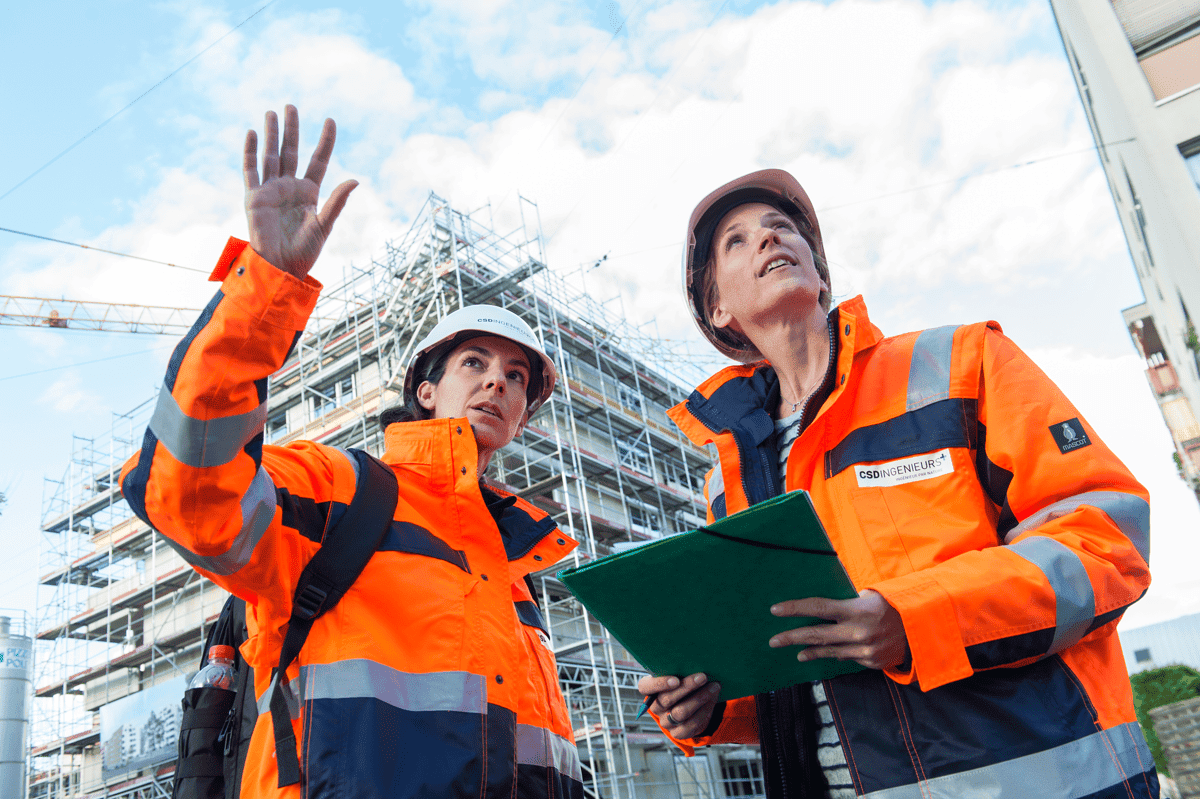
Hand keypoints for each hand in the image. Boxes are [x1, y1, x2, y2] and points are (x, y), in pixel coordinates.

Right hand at [243, 105, 357, 278]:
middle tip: (292, 105)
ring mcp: (270, 190)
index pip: (318, 160)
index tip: (330, 120)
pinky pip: (250, 170)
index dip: (324, 141)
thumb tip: (356, 179)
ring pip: (271, 155)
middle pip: (291, 151)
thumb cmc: (304, 251)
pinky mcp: (253, 197)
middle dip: (292, 129)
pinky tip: (250, 133)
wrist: (280, 268)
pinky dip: (250, 152)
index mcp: (309, 192)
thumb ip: (337, 202)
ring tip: (272, 112)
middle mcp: (289, 187)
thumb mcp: (324, 225)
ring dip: (271, 134)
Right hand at [637, 672, 720, 739]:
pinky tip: (712, 699)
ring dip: (700, 698)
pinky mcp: (677, 733)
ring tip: (714, 687)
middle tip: (703, 677)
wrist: (692, 705)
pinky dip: (704, 710)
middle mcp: (655, 707)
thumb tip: (696, 662)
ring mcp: (665, 722)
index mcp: (650, 690)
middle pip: (667, 699)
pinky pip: (691, 723)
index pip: (645, 687)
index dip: (659, 684)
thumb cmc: (684, 683)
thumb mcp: (678, 675)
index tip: (675, 679)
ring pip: (680, 712)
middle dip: (687, 687)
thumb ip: (680, 670)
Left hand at [769, 590, 909, 669]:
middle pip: (816, 636)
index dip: (794, 609)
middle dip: (791, 637)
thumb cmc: (891, 605)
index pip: (818, 608)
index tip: (775, 610)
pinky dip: (835, 654)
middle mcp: (858, 632)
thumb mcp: (869, 597)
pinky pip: (846, 657)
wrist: (922, 628)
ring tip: (795, 651)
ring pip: (829, 652)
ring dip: (809, 651)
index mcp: (856, 610)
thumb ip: (845, 605)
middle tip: (773, 641)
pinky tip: (826, 653)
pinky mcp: (871, 662)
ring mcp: (865, 650)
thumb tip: (820, 609)